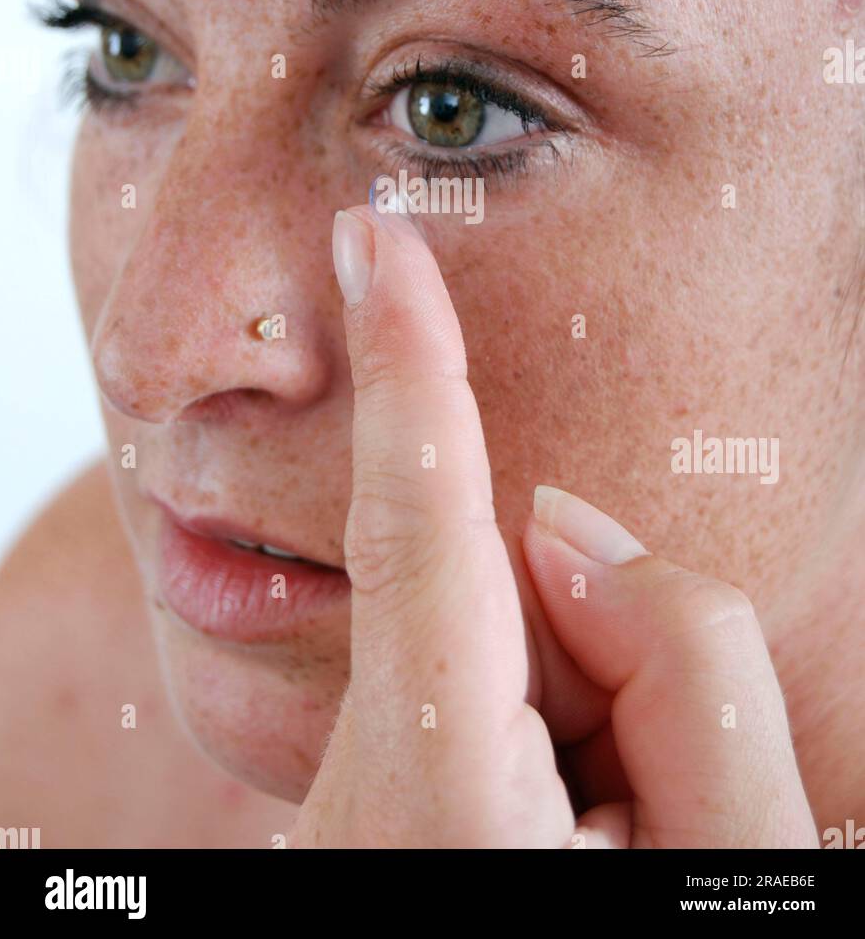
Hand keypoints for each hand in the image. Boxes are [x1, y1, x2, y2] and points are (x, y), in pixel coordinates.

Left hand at [287, 202, 817, 848]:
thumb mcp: (729, 863)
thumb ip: (686, 666)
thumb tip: (565, 527)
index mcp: (437, 801)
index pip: (421, 521)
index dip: (408, 360)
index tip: (372, 238)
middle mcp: (383, 780)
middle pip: (544, 598)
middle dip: (627, 654)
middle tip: (643, 801)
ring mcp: (375, 794)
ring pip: (551, 649)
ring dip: (619, 721)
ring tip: (619, 832)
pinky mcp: (395, 797)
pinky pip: (516, 703)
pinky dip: (583, 742)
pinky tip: (585, 817)